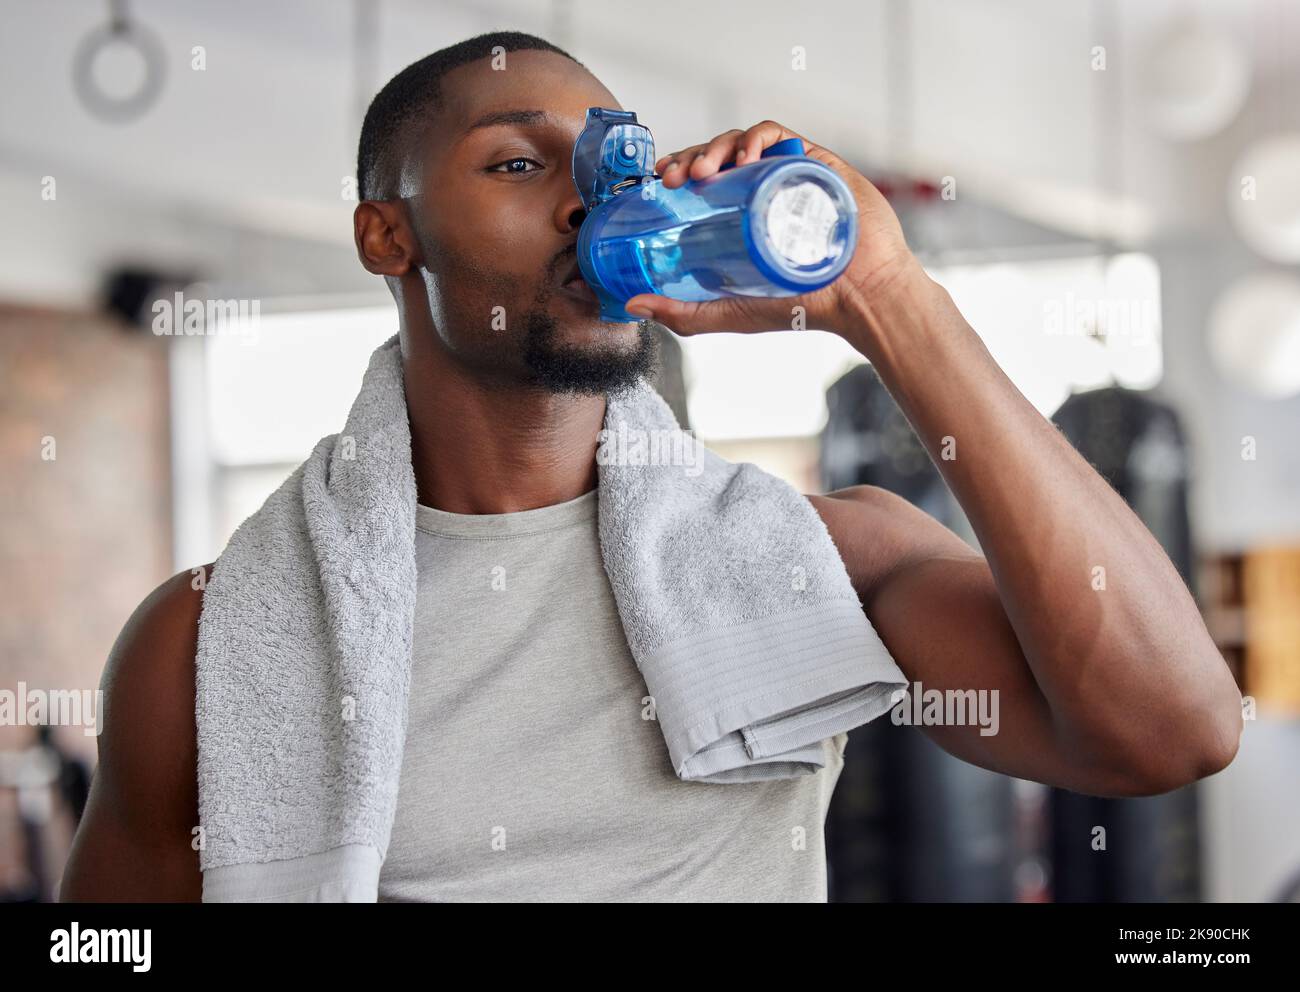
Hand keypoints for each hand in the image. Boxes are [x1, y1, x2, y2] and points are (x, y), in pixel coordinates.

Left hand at [622, 119, 918, 337]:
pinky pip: (780, 136)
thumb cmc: (800, 305)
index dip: (675, 174)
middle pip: (715, 157)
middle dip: (688, 158)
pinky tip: (742, 156)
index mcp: (739, 216)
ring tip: (702, 171)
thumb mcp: (729, 312)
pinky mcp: (813, 162)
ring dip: (714, 146)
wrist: (860, 297)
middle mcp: (759, 190)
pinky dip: (756, 136)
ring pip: (741, 141)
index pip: (699, 182)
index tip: (657, 184)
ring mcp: (785, 174)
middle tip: (673, 179)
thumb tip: (633, 305)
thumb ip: (683, 314)